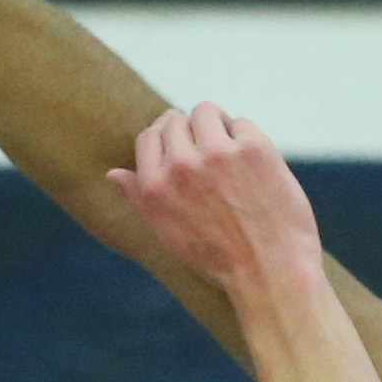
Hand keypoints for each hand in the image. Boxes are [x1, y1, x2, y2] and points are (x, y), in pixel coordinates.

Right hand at [107, 103, 322, 289]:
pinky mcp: (253, 147)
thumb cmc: (217, 257)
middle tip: (210, 154)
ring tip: (229, 150)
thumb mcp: (167, 233)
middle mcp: (180, 166)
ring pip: (206, 110)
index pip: (148, 137)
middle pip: (174, 120)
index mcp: (154, 187)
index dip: (164, 136)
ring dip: (216, 124)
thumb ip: (139, 198)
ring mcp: (217, 153)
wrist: (269, 271)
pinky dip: (246, 138)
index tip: (182, 145)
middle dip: (189, 130)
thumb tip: (112, 174)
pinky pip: (241, 123)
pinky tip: (252, 164)